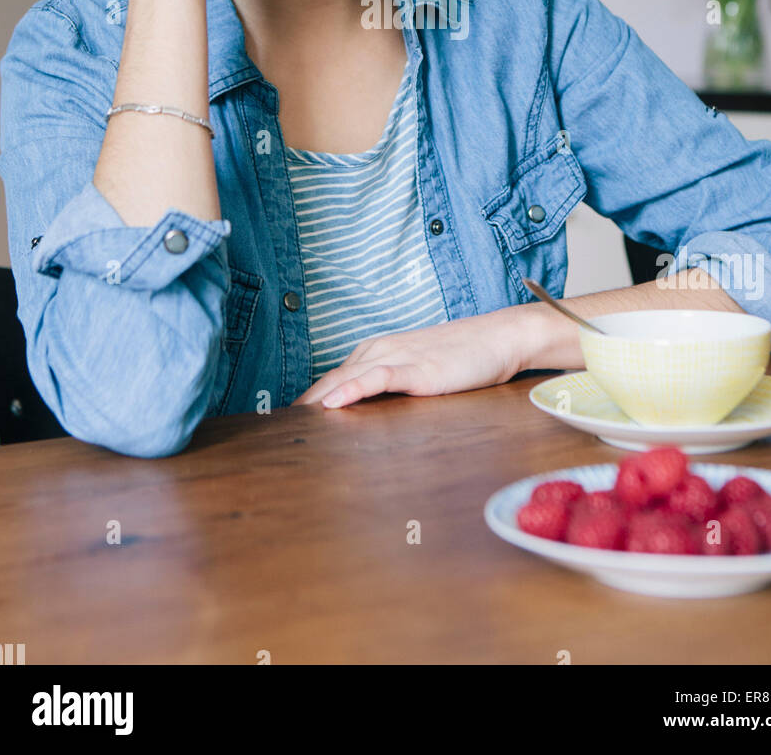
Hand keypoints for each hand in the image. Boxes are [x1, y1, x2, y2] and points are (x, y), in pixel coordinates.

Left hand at [290, 308, 525, 407]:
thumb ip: (388, 385)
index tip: (282, 425)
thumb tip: (361, 411)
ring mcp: (398, 357)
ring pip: (347, 378)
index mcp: (376, 351)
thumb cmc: (461, 357)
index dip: (307, 401)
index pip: (332, 378)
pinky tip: (333, 404)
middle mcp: (380, 350)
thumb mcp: (417, 371)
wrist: (498, 338)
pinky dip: (352, 390)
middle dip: (302, 406)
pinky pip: (378, 378)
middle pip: (330, 379)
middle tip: (272, 432)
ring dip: (317, 401)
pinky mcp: (419, 369)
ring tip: (290, 424)